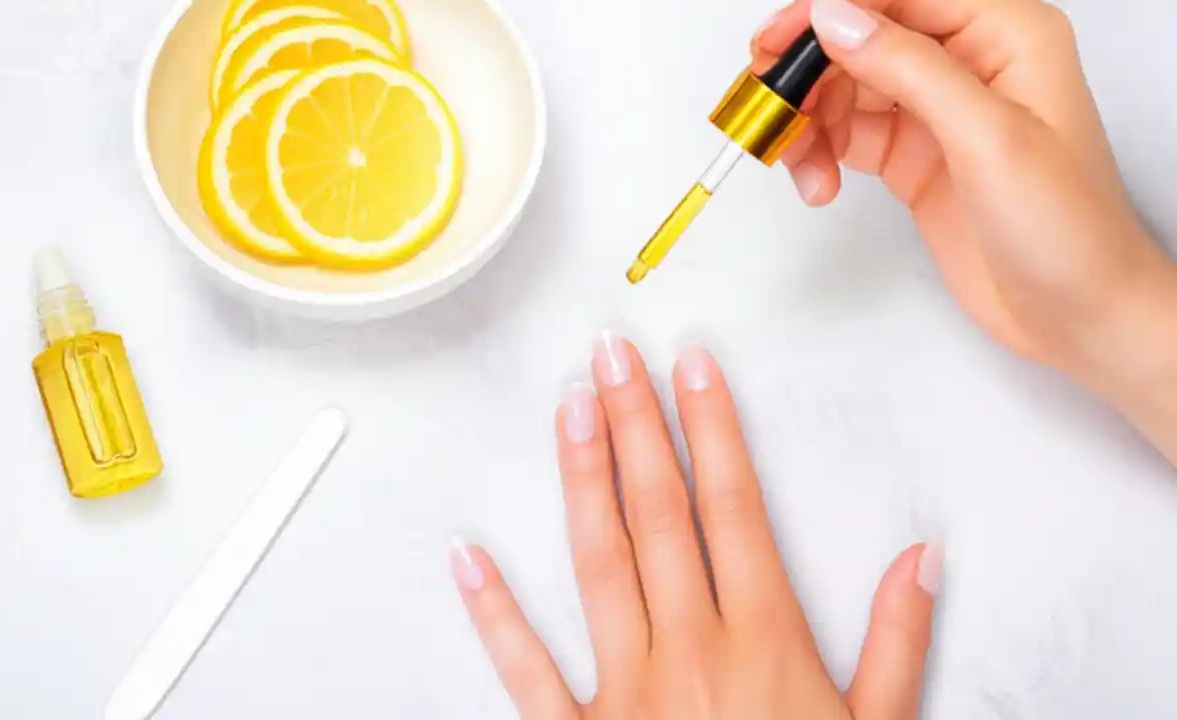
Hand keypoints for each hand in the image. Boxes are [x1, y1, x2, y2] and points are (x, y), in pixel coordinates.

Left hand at [452, 335, 943, 718]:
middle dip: (636, 424)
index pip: (733, 506)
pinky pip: (526, 672)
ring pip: (600, 563)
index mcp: (763, 642)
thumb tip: (920, 559)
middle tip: (612, 354)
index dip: (711, 428)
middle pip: (660, 512)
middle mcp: (690, 650)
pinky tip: (469, 557)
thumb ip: (897, 642)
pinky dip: (494, 613)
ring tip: (567, 411)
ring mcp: (628, 691)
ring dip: (582, 480)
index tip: (692, 368)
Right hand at [754, 0, 1176, 462]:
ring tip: (802, 170)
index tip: (778, 46)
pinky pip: (843, 135)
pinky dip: (818, 156)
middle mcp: (968, 63)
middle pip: (859, 39)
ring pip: (842, 89)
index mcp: (1005, 34)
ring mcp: (936, 111)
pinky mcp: (912, 156)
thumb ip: (910, 70)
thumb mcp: (988, 139)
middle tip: (768, 111)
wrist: (1078, 316)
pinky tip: (818, 185)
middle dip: (806, 74)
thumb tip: (837, 19)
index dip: (829, 13)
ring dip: (808, 125)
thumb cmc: (1070, 231)